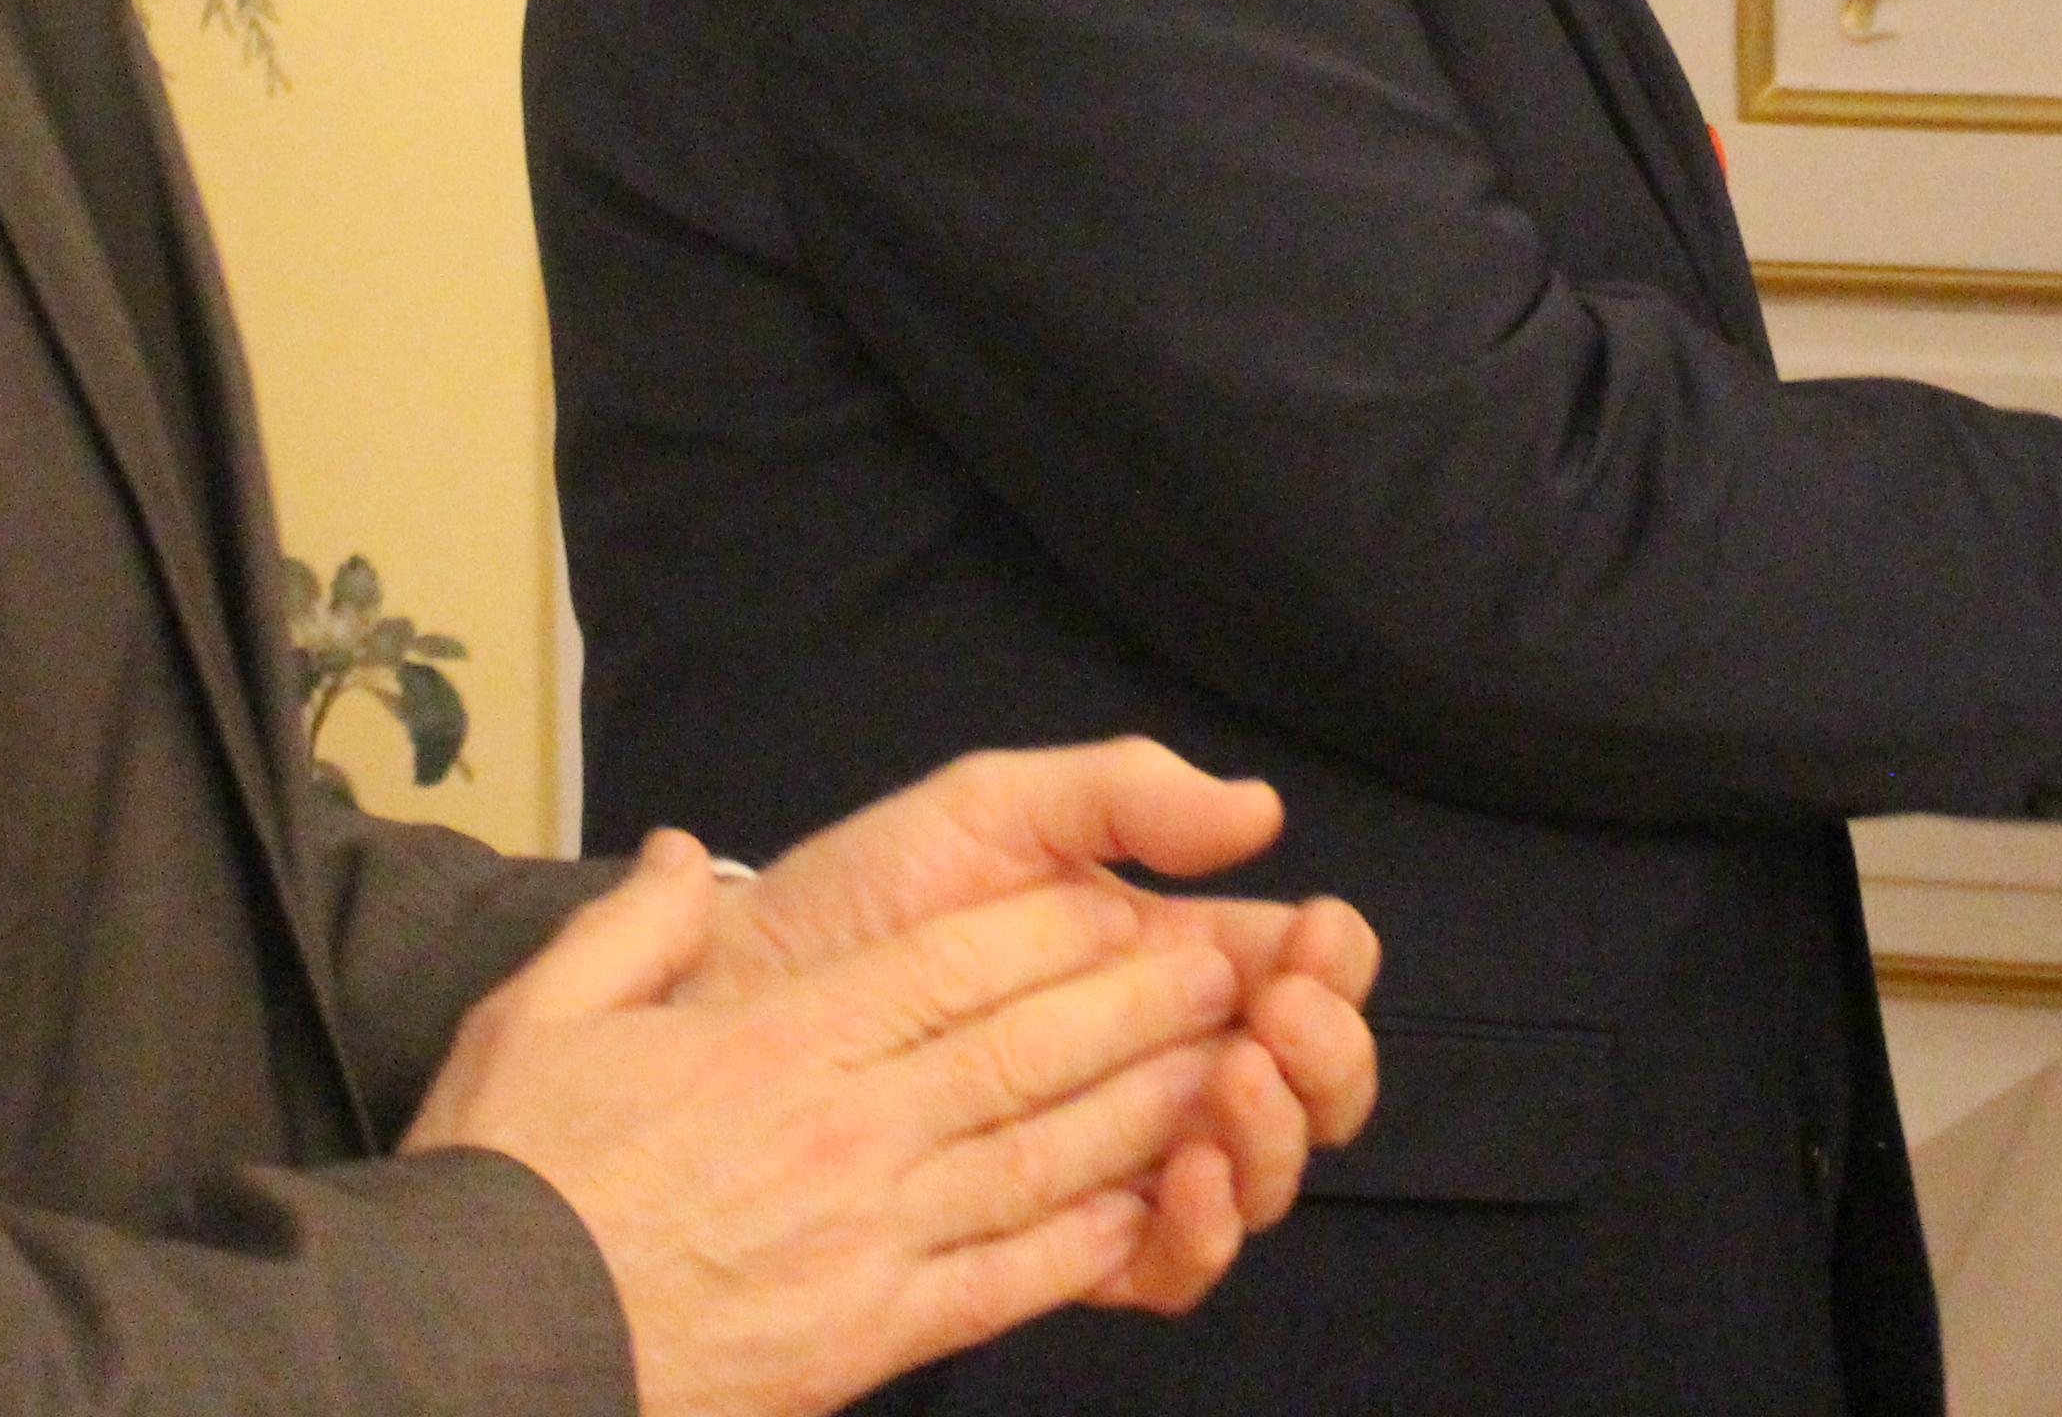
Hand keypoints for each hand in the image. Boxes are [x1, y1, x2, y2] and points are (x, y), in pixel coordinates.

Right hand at [405, 829, 1242, 1416]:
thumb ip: (629, 924)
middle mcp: (843, 1129)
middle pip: (1024, 1049)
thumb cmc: (504, 1180)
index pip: (951, 966)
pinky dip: (1081, 1245)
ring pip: (1040, 1157)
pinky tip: (1138, 1212)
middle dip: (1139, 1005)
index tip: (1125, 904)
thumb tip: (687, 856)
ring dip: (1143, 1110)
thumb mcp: (537, 1014)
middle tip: (1226, 970)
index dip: (1055, 931)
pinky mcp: (864, 1336)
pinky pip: (1001, 1283)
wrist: (471, 1346)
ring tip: (1223, 1071)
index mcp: (778, 1041)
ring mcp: (865, 1237)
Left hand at [685, 740, 1383, 1312]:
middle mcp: (1155, 1061)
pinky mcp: (1061, 1245)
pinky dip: (1202, 1230)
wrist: (728, 1014)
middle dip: (1326, 1052)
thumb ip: (1121, 792)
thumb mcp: (985, 812)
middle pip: (1308, 1084)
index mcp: (1156, 955)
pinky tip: (1180, 1178)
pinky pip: (1172, 1268)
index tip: (1314, 933)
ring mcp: (1115, 1158)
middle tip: (1276, 1016)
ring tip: (1227, 1083)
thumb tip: (1261, 811)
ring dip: (1275, 1136)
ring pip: (1258, 1177)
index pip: (1297, 968)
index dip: (1333, 959)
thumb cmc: (851, 905)